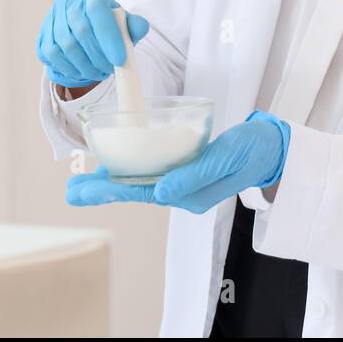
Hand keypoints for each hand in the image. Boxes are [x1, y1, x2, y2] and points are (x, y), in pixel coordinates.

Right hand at [37, 0, 148, 87]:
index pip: (99, 13)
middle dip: (98, 58)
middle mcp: (69, 2)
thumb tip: (140, 27)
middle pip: (82, 33)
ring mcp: (52, 17)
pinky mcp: (43, 34)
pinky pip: (52, 55)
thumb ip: (135, 25)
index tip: (119, 60)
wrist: (85, 25)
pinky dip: (68, 68)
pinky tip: (81, 71)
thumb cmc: (109, 25)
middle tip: (110, 70)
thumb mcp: (125, 23)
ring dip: (84, 66)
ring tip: (98, 73)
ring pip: (66, 47)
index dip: (109, 39)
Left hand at [66, 110, 290, 213]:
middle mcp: (182, 192)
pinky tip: (115, 166)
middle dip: (101, 190)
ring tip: (81, 182)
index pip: (142, 192)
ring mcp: (183, 182)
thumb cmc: (252, 150)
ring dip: (110, 181)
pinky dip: (130, 169)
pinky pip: (152, 172)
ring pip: (139, 183)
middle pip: (134, 191)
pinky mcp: (186, 169)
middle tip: (70, 191)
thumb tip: (161, 193)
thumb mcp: (226, 159)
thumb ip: (194, 175)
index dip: (111, 190)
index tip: (84, 189)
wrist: (272, 146)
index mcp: (190, 195)